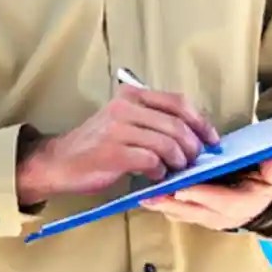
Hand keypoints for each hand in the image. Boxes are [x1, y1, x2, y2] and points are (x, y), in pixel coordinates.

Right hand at [17, 84, 220, 204]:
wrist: (60, 162)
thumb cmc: (96, 145)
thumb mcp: (124, 121)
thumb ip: (153, 120)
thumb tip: (194, 134)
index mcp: (131, 95)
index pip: (178, 103)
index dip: (200, 122)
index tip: (211, 140)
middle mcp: (125, 107)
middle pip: (177, 125)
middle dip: (192, 147)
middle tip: (193, 162)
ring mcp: (118, 129)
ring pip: (168, 143)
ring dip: (178, 161)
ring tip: (174, 170)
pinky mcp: (114, 152)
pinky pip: (152, 161)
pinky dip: (160, 172)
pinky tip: (154, 176)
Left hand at [139, 154, 271, 229]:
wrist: (262, 200)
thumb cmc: (263, 182)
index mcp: (242, 204)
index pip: (220, 201)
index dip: (200, 195)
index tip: (181, 187)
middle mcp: (221, 216)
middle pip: (193, 211)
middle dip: (170, 202)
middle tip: (149, 194)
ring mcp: (206, 217)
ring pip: (181, 213)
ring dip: (162, 204)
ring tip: (142, 192)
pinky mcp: (195, 215)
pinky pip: (176, 211)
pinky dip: (163, 202)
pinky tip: (147, 190)